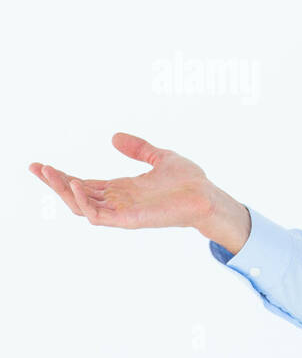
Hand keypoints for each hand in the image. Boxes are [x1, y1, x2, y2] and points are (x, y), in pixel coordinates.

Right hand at [29, 132, 216, 229]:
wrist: (208, 196)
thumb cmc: (190, 181)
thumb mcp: (160, 157)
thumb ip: (138, 148)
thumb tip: (114, 137)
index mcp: (122, 189)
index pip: (84, 184)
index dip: (62, 176)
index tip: (41, 164)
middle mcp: (118, 201)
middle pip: (76, 195)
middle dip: (54, 183)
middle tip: (35, 167)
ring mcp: (122, 212)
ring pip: (82, 206)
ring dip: (63, 191)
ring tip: (50, 174)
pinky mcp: (129, 220)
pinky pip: (99, 216)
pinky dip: (84, 203)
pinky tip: (76, 185)